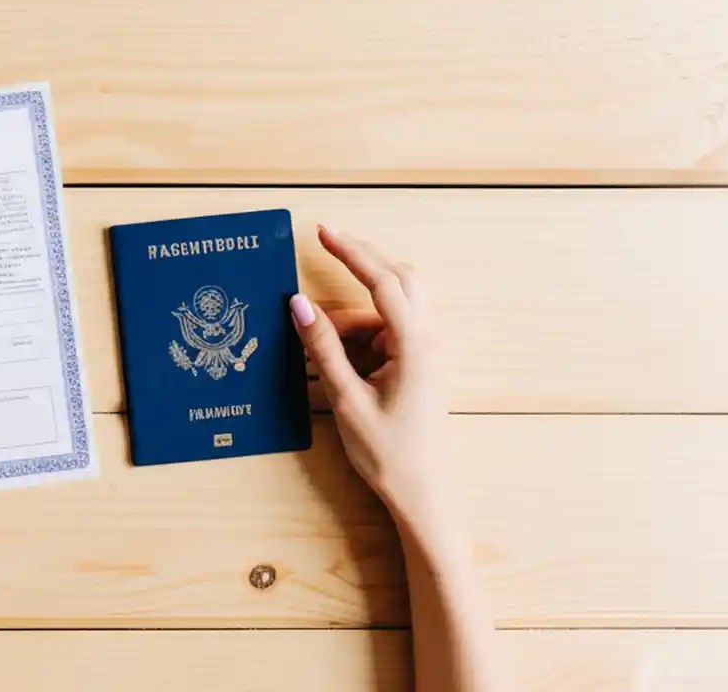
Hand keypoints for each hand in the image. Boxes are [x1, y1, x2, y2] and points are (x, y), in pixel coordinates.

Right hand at [290, 227, 448, 522]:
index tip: (324, 232)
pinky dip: (360, 334)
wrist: (424, 496)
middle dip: (362, 261)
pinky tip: (333, 355)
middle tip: (326, 244)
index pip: (383, 280)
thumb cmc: (389, 455)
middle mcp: (429, 340)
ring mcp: (427, 352)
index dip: (352, 252)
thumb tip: (298, 305)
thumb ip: (323, 348)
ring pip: (391, 307)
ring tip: (315, 338)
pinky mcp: (420, 365)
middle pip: (398, 279)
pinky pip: (388, 332)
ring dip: (354, 311)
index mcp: (416, 345)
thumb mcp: (346, 399)